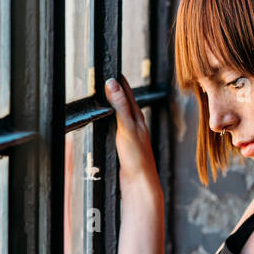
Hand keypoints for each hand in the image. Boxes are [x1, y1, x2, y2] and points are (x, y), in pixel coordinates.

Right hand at [104, 73, 160, 190]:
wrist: (141, 183)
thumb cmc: (137, 157)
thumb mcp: (126, 127)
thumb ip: (120, 105)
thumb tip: (112, 83)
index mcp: (138, 118)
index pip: (128, 94)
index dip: (121, 82)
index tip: (115, 70)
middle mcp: (138, 126)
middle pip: (128, 104)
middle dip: (120, 92)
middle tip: (112, 80)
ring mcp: (133, 137)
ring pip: (125, 117)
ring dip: (118, 107)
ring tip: (112, 99)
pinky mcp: (128, 148)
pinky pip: (121, 129)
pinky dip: (116, 122)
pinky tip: (114, 126)